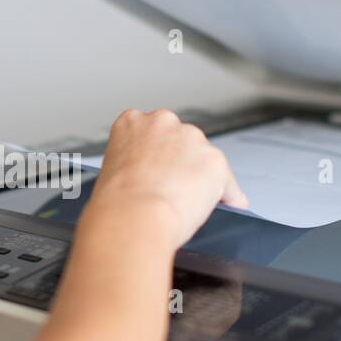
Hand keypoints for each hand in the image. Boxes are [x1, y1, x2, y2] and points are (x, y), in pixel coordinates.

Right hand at [88, 109, 248, 248]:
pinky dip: (225, 199)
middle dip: (181, 164)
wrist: (133, 217)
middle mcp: (163, 122)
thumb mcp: (112, 172)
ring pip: (205, 160)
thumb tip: (149, 181)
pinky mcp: (215, 161)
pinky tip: (215, 211)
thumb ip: (134, 165)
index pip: (151, 134)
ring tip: (186, 205)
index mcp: (132, 123)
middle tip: (170, 191)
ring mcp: (191, 139)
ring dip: (201, 179)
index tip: (155, 172)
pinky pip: (227, 185)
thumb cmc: (116, 204)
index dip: (154, 157)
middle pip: (182, 141)